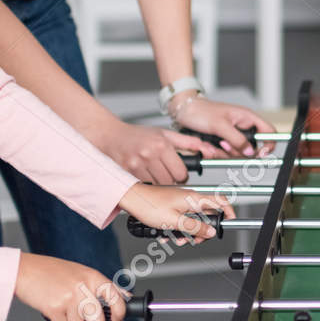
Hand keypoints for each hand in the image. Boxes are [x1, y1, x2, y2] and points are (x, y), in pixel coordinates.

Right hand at [14, 253, 124, 320]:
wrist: (25, 270)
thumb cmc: (50, 271)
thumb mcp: (79, 273)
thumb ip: (96, 286)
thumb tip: (119, 299)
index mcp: (92, 277)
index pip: (115, 297)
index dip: (120, 312)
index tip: (117, 320)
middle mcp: (82, 288)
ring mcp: (69, 299)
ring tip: (65, 314)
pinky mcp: (54, 309)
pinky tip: (55, 315)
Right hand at [89, 117, 217, 183]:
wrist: (111, 135)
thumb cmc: (138, 134)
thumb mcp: (166, 134)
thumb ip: (189, 142)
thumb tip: (208, 150)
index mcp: (161, 145)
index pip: (180, 173)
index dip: (182, 175)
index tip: (179, 173)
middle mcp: (149, 155)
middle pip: (169, 182)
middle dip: (171, 180)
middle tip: (166, 173)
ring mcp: (136, 165)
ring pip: (156, 186)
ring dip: (158, 183)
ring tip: (154, 173)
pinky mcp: (126, 173)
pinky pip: (143, 186)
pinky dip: (146, 183)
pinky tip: (144, 174)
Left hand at [118, 184, 232, 244]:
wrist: (132, 199)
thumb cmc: (149, 205)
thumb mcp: (174, 221)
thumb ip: (195, 227)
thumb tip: (211, 232)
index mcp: (194, 198)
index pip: (220, 201)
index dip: (228, 212)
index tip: (229, 222)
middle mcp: (190, 198)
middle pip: (207, 215)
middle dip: (203, 230)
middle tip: (195, 240)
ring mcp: (182, 201)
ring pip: (194, 218)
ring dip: (189, 231)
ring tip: (178, 239)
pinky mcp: (174, 205)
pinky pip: (183, 218)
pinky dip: (179, 227)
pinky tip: (169, 234)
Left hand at [172, 97, 276, 155]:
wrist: (185, 112)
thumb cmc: (201, 112)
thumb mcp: (220, 125)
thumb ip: (237, 139)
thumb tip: (250, 152)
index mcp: (247, 118)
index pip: (268, 131)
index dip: (268, 144)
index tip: (260, 154)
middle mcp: (243, 127)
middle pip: (252, 148)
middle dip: (237, 151)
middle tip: (225, 145)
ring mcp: (234, 135)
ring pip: (238, 153)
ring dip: (226, 152)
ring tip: (215, 143)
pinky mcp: (225, 141)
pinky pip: (227, 153)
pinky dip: (219, 153)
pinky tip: (210, 145)